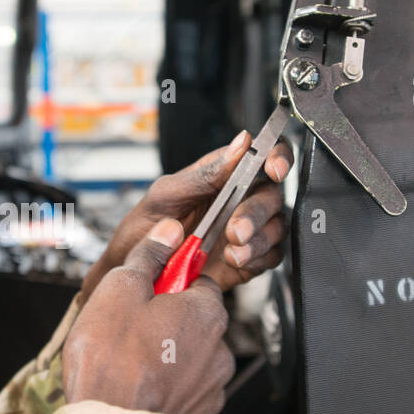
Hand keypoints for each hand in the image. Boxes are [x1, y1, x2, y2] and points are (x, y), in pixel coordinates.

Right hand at [64, 219, 235, 413]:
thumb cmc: (113, 362)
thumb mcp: (120, 290)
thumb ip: (148, 256)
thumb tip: (169, 231)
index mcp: (206, 310)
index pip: (197, 280)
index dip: (165, 283)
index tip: (142, 293)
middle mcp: (220, 347)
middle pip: (194, 320)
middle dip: (165, 321)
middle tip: (127, 331)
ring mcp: (213, 385)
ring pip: (190, 357)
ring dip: (167, 356)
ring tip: (129, 364)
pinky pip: (185, 389)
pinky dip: (167, 386)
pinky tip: (139, 388)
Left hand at [80, 132, 293, 299]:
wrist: (135, 269)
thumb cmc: (148, 225)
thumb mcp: (166, 194)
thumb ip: (205, 173)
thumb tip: (241, 144)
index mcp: (225, 175)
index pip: (265, 155)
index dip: (279, 158)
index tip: (273, 169)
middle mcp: (243, 199)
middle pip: (273, 195)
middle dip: (257, 213)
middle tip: (235, 229)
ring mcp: (249, 229)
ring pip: (277, 227)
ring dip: (258, 240)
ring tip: (231, 252)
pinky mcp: (251, 258)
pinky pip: (271, 256)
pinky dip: (257, 259)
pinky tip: (235, 262)